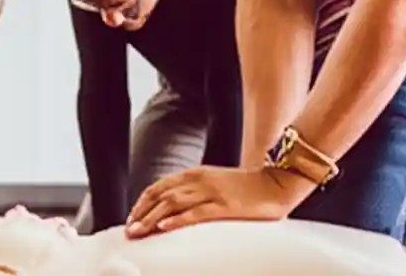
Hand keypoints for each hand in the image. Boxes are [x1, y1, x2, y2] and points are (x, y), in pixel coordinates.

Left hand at [126, 165, 311, 237]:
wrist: (277, 182)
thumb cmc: (246, 188)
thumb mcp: (214, 184)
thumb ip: (195, 192)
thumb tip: (174, 210)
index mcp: (194, 174)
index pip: (158, 187)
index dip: (142, 203)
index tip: (132, 218)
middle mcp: (199, 180)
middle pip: (161, 195)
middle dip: (142, 213)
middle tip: (129, 230)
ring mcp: (212, 192)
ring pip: (173, 204)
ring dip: (153, 218)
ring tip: (139, 231)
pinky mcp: (226, 206)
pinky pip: (197, 213)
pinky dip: (179, 220)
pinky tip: (165, 227)